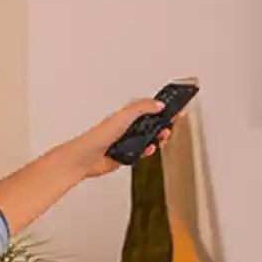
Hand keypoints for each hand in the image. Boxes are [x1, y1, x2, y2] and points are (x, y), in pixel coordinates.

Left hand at [65, 98, 181, 178]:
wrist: (86, 158)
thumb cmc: (98, 136)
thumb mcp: (124, 116)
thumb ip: (142, 108)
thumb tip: (158, 104)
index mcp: (127, 115)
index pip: (149, 108)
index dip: (162, 107)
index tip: (176, 105)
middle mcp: (127, 127)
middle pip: (151, 124)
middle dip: (163, 123)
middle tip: (172, 123)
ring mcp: (127, 142)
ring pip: (148, 138)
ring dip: (156, 138)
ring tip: (162, 136)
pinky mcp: (126, 155)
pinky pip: (141, 152)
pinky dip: (147, 151)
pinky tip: (148, 149)